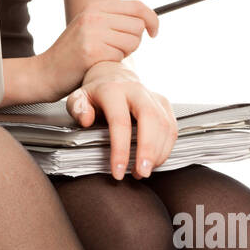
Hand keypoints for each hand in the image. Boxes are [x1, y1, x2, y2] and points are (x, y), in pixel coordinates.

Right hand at [39, 0, 158, 94]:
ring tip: (104, 57)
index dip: (152, 19)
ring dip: (124, 54)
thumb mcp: (89, 28)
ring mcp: (92, 33)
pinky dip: (113, 64)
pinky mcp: (92, 51)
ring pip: (133, 42)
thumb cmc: (72, 55)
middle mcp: (93, 16)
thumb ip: (113, 21)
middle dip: (134, 42)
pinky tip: (97, 65)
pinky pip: (121, 57)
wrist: (45, 73)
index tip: (154, 32)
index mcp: (95, 7)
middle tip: (116, 51)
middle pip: (138, 26)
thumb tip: (146, 20)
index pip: (137, 6)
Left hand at [65, 61, 177, 180]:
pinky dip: (166, 148)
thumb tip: (86, 120)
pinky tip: (154, 161)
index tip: (118, 171)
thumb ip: (78, 108)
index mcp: (113, 90)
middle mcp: (136, 91)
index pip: (120, 121)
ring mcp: (153, 97)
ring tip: (143, 172)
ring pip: (165, 125)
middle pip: (151, 119)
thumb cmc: (94, 93)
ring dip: (158, 153)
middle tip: (142, 173)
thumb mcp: (78, 98)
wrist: (112, 75)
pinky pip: (172, 128)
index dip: (120, 149)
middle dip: (148, 150)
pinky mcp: (164, 104)